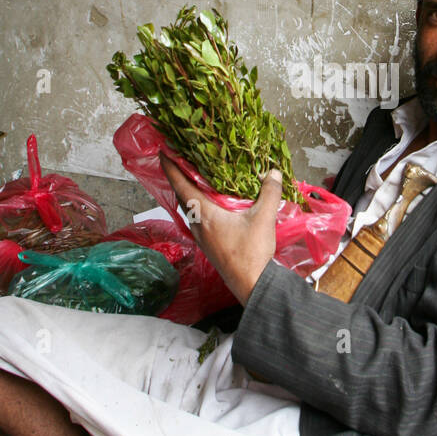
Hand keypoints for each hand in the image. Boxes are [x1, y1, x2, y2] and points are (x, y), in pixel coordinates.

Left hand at [159, 154, 280, 305]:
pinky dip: (199, 204)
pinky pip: (198, 217)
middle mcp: (198, 224)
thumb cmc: (252, 253)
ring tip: (195, 176)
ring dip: (189, 191)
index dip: (171, 167)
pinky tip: (211, 202)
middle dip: (179, 176)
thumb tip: (273, 173)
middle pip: (182, 195)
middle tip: (180, 158)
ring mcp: (202, 235)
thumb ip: (269, 193)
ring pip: (190, 207)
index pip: (181, 185)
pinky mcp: (209, 243)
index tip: (163, 151)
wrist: (252, 284)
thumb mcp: (263, 219)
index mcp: (204, 214)